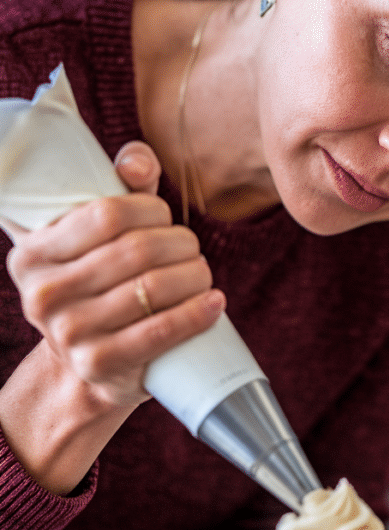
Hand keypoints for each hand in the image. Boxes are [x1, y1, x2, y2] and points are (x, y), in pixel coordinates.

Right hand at [4, 141, 224, 409]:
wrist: (90, 364)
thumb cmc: (103, 282)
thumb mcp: (99, 236)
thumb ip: (120, 188)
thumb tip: (137, 164)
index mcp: (33, 252)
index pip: (107, 213)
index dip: (151, 210)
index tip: (165, 218)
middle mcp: (42, 293)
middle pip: (136, 250)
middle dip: (180, 244)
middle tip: (191, 249)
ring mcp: (67, 333)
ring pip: (152, 289)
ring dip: (194, 276)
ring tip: (203, 274)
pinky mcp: (97, 365)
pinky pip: (159, 331)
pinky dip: (196, 314)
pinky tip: (214, 303)